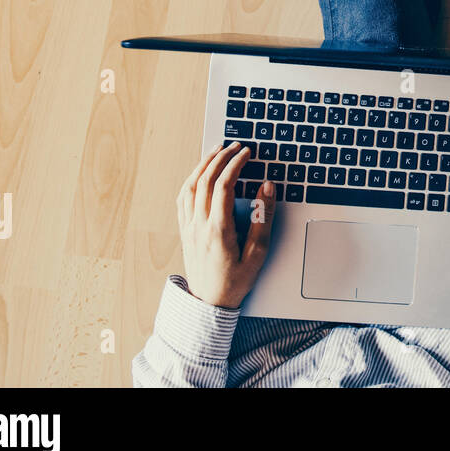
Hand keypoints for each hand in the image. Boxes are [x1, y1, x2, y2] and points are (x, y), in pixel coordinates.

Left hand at [176, 143, 276, 307]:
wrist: (209, 304)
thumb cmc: (235, 281)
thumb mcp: (258, 253)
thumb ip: (264, 218)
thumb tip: (267, 188)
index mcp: (218, 230)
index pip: (224, 185)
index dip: (235, 164)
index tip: (247, 153)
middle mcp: (199, 225)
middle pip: (205, 180)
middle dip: (221, 158)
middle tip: (235, 146)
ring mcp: (188, 227)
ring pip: (190, 186)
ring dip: (203, 165)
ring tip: (216, 151)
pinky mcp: (184, 230)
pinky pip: (183, 198)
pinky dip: (191, 179)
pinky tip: (199, 173)